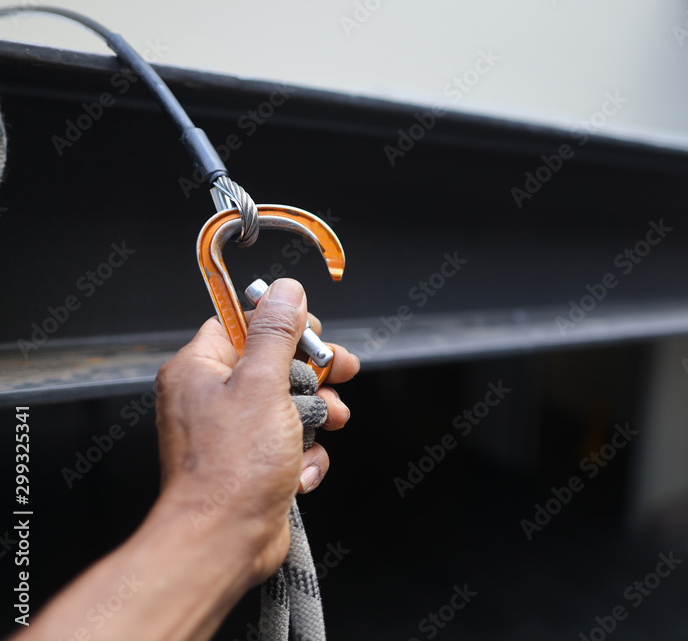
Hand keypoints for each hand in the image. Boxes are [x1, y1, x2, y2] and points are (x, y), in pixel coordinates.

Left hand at [153, 278, 359, 584]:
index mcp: (199, 369)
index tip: (313, 333)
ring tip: (330, 423)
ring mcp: (231, 434)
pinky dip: (305, 455)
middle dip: (313, 374)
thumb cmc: (232, 467)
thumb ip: (277, 333)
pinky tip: (302, 469)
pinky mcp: (250, 464)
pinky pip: (289, 443)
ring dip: (316, 415)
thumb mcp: (263, 383)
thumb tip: (285, 292)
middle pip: (274, 364)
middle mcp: (210, 398)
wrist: (223, 541)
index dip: (283, 324)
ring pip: (288, 405)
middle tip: (341, 372)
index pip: (241, 324)